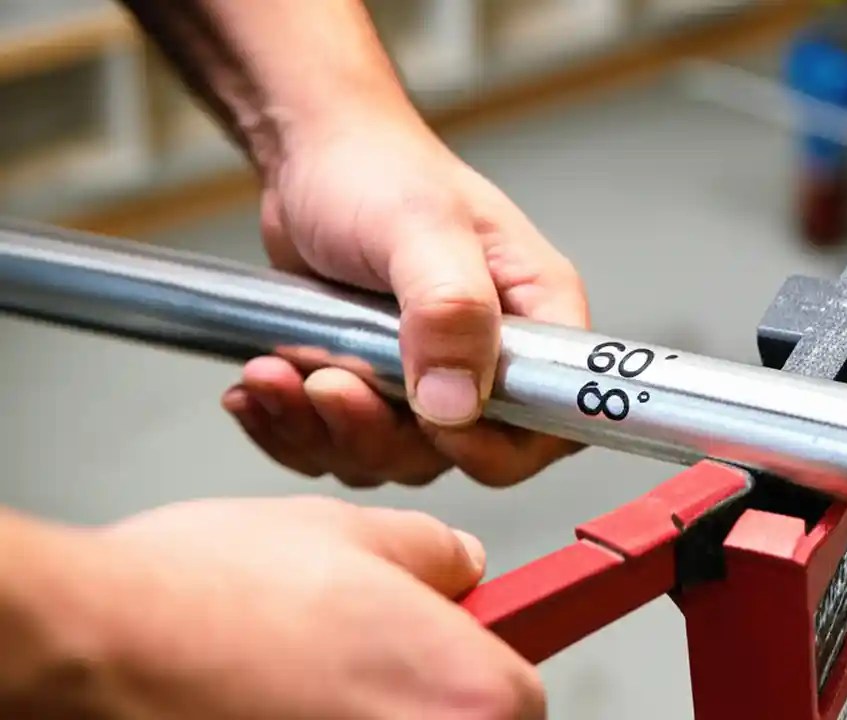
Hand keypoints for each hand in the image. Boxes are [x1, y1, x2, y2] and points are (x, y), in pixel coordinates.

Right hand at [47, 497, 542, 719]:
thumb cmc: (209, 598)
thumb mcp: (355, 531)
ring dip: (363, 710)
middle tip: (359, 657)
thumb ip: (436, 554)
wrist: (97, 643)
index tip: (437, 645)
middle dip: (416, 690)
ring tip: (302, 672)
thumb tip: (460, 567)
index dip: (468, 656)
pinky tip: (271, 696)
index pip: (516, 691)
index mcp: (473, 697)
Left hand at [221, 105, 588, 488]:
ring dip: (320, 431)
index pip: (553, 419)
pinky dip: (289, 429)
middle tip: (325, 381)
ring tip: (269, 374)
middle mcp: (489, 358)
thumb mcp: (420, 229)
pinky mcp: (371, 388)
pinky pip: (336, 443)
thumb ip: (449, 311)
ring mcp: (428, 378)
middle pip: (458, 454)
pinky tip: (254, 390)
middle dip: (378, 435)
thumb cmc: (377, 171)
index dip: (502, 448)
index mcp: (533, 317)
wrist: (305, 154)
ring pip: (389, 457)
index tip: (432, 425)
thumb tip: (456, 406)